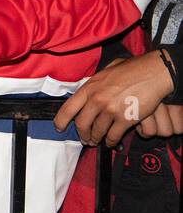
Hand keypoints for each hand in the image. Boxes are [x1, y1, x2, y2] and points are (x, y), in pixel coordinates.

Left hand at [55, 51, 173, 145]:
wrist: (154, 73)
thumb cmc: (132, 69)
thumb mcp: (106, 70)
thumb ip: (96, 81)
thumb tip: (89, 87)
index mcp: (89, 87)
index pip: (68, 108)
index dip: (61, 121)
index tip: (59, 128)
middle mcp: (97, 100)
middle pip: (81, 124)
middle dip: (81, 134)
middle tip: (84, 139)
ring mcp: (110, 110)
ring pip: (97, 131)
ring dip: (96, 139)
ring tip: (96, 141)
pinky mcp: (125, 119)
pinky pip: (113, 136)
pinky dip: (110, 142)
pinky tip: (110, 143)